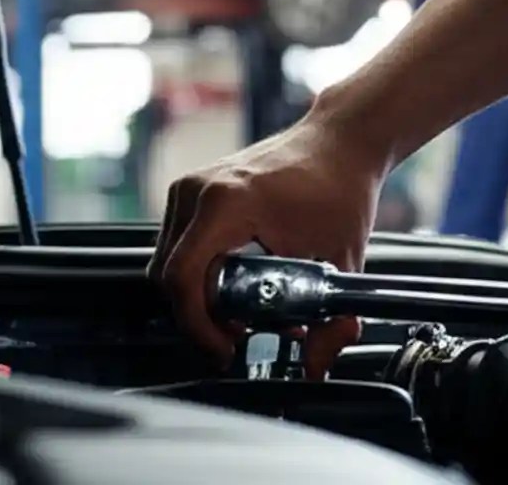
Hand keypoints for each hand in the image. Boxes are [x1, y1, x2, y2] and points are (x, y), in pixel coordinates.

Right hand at [148, 114, 387, 376]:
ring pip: (167, 263)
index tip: (225, 347)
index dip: (199, 326)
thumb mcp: (341, 260)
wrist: (339, 141)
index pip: (183, 278)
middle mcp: (198, 190)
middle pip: (168, 277)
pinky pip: (176, 245)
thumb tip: (314, 365)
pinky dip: (196, 272)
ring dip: (196, 297)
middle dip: (199, 318)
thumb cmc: (339, 187)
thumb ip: (331, 320)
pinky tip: (231, 286)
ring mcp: (190, 187)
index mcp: (227, 202)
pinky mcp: (192, 190)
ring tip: (237, 314)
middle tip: (236, 336)